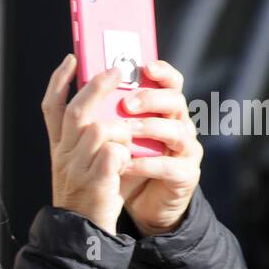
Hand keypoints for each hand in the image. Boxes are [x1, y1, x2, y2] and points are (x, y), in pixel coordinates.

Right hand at [41, 54, 132, 235]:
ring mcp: (78, 167)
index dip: (59, 81)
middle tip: (118, 70)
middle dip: (98, 86)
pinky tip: (128, 160)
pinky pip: (114, 153)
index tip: (71, 59)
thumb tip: (112, 110)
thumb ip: (89, 139)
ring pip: (100, 129)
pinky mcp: (96, 180)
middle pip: (76, 110)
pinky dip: (125, 153)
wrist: (82, 233)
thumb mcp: (80, 165)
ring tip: (130, 137)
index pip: (51, 107)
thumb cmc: (89, 196)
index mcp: (58, 148)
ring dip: (121, 129)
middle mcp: (64, 154)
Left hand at [117, 61, 202, 235]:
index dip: (162, 71)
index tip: (144, 66)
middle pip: (176, 100)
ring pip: (177, 131)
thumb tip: (83, 85)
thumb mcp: (114, 135)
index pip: (170, 82)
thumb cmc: (127, 162)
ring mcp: (185, 150)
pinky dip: (148, 164)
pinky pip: (170, 166)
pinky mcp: (185, 175)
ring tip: (126, 132)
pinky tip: (127, 164)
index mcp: (163, 110)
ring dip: (150, 128)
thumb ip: (106, 112)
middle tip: (127, 103)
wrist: (142, 203)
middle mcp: (179, 124)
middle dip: (152, 99)